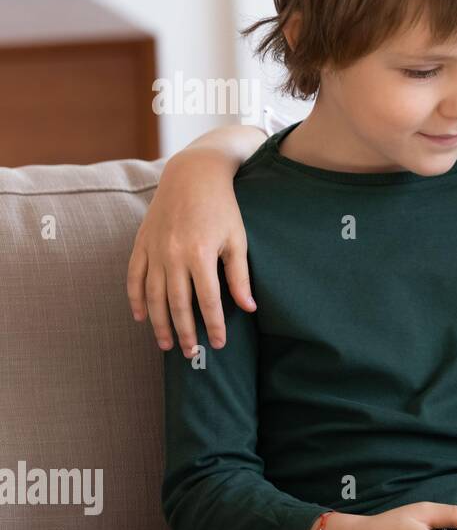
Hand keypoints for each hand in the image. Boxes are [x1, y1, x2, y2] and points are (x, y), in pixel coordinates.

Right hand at [127, 140, 257, 353]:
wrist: (193, 175)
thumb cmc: (223, 208)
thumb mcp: (238, 240)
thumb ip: (240, 276)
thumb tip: (249, 308)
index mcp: (201, 254)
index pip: (207, 301)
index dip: (214, 325)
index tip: (218, 345)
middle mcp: (173, 255)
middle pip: (178, 304)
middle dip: (185, 332)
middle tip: (191, 354)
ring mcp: (154, 249)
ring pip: (152, 295)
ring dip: (159, 323)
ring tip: (166, 345)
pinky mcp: (141, 243)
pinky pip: (134, 277)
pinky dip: (135, 299)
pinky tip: (141, 317)